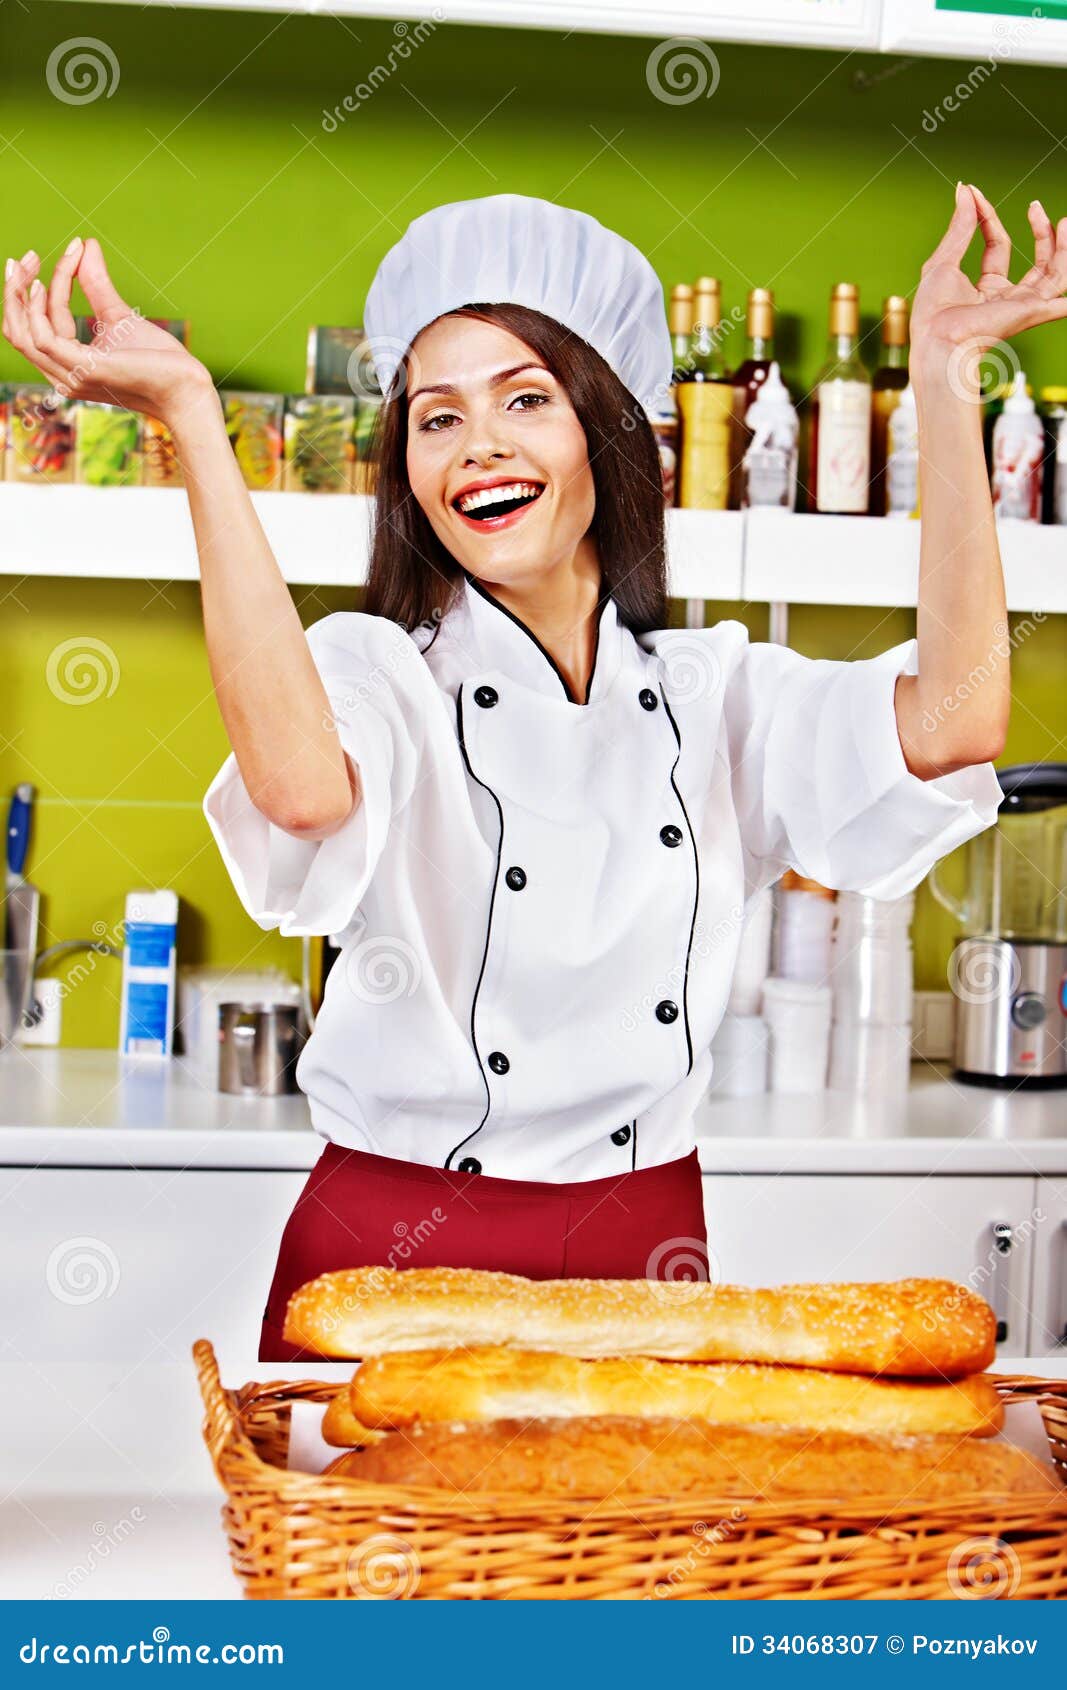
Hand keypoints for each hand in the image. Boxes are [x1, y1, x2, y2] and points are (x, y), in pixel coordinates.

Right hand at [2, 237, 210, 423]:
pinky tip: (43, 286)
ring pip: (24, 334)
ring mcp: (70, 376)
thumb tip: (86, 244)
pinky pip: (43, 339)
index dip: (41, 289)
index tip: (62, 254)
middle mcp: (62, 376)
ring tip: (31, 262)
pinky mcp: (84, 370)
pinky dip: (38, 310)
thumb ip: (96, 284)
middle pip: (18, 331)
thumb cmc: (158, 360)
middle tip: (23, 257)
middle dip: (14, 292)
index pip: (39, 325)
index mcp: (67, 366)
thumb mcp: (119, 315)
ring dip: (20, 295)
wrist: (185, 388)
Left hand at [910, 183, 1066, 389]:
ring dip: (1063, 247)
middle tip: (1036, 206)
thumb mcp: (944, 260)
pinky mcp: (1032, 310)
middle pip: (1038, 262)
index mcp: (986, 288)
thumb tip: (964, 190)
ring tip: (1064, 221)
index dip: (988, 218)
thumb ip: (960, 226)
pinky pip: (1061, 300)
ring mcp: (1023, 305)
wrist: (938, 338)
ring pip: (1056, 273)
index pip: (998, 245)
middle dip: (1041, 231)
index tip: (975, 193)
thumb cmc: (933, 312)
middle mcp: (1008, 298)